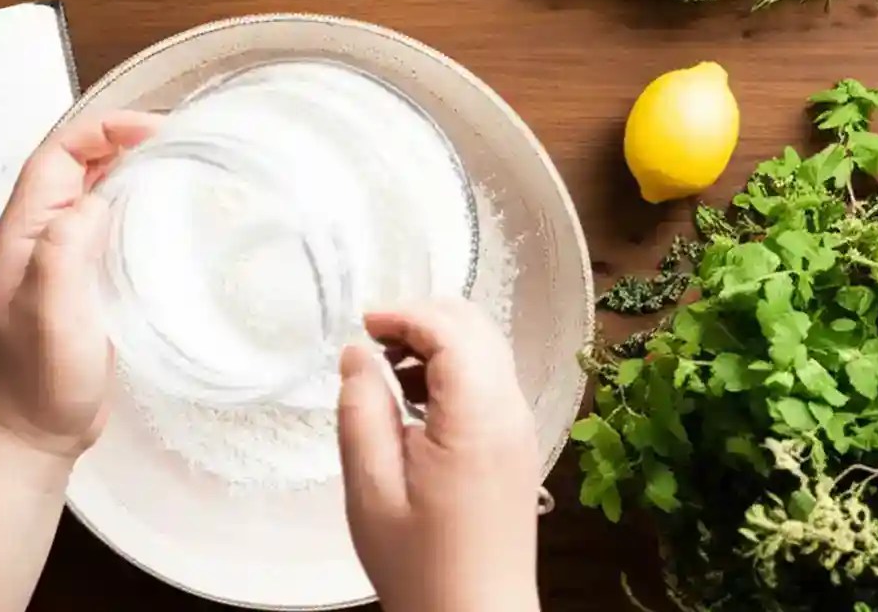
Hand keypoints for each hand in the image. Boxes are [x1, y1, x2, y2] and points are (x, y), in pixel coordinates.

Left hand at [0, 111, 158, 468]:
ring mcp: (63, 262)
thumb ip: (63, 250)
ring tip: (186, 174)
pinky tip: (175, 226)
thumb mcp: (49, 312)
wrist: (26, 436)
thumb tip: (98, 198)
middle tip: (182, 146)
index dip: (104, 130)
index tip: (156, 132)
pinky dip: (142, 217)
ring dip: (136, 177)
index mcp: (25, 231)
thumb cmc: (35, 379)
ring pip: (98, 197)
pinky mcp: (85, 286)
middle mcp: (41, 236)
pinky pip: (112, 233)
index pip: (60, 154)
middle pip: (80, 166)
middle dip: (125, 143)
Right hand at [338, 300, 540, 611]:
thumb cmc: (421, 563)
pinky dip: (453, 372)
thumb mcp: (370, 485)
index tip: (364, 325)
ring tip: (389, 373)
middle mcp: (510, 413)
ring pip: (485, 351)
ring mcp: (519, 429)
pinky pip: (489, 383)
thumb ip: (361, 408)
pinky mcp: (516, 446)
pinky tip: (415, 403)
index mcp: (478, 417)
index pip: (451, 329)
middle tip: (373, 341)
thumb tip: (358, 354)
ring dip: (438, 345)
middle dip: (422, 320)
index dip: (404, 314)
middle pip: (476, 327)